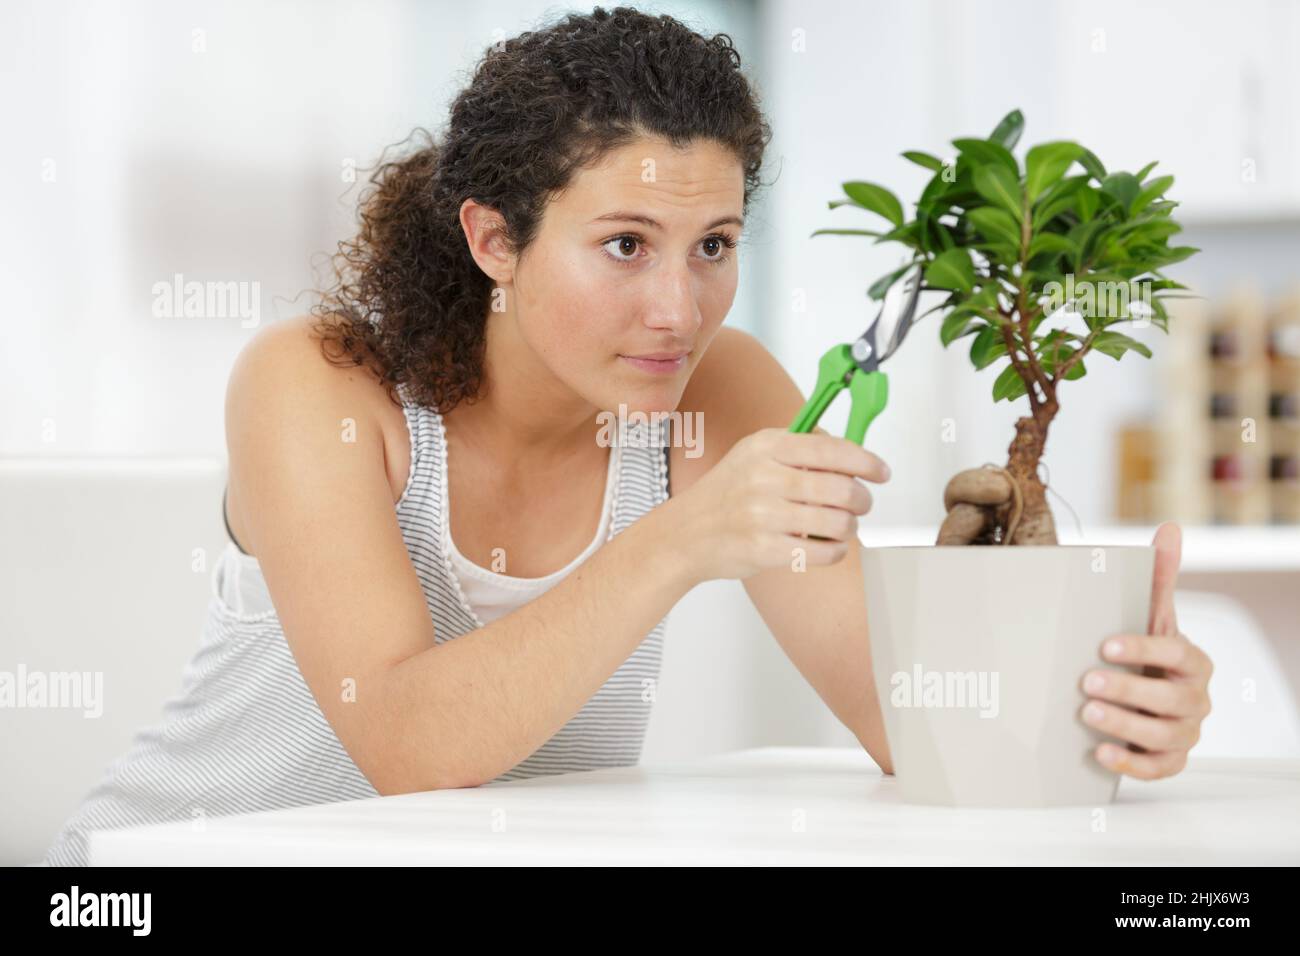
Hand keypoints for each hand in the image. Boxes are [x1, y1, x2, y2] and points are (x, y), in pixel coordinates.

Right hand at [664, 427, 889, 582]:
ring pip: (838, 522)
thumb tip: (850, 451)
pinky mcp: (763, 548)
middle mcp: (763, 476)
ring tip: (841, 527)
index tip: (881, 472)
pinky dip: (835, 551)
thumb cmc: (726, 495)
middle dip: (862, 499)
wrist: (685, 534)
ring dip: (849, 527)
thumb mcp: (753, 455)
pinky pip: (823, 552)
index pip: (831, 449)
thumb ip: (798, 449)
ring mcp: (762, 514)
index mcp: (765, 446)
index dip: (865, 461)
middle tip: (861, 504)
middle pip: (841, 488)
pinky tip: (827, 546)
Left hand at [1078, 521, 1214, 778]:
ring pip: (1164, 736)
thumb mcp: (1147, 615)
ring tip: (1088, 715)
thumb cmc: (1143, 652)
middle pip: (1171, 700)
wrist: (1141, 694)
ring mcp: (1184, 732)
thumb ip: (1158, 576)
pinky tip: (1101, 753)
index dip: (1144, 650)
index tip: (1106, 645)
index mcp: (1193, 662)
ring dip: (1126, 726)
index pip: (1176, 654)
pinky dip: (1131, 764)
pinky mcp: (1169, 760)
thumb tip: (1169, 529)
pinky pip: (1158, 769)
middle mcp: (1195, 699)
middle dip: (1130, 691)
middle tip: (1088, 682)